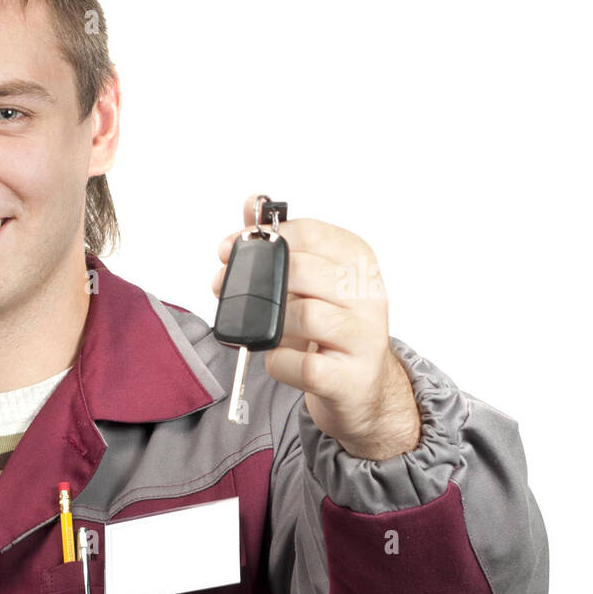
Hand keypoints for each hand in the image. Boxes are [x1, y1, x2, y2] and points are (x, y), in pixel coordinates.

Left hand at [211, 193, 421, 459]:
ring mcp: (363, 336)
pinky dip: (277, 361)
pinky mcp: (350, 377)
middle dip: (254, 278)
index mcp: (358, 261)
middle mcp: (367, 294)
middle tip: (226, 288)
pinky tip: (276, 357)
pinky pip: (301, 363)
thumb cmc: (331, 331)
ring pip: (303, 315)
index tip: (229, 247)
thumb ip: (280, 244)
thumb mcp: (310, 283)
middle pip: (302, 270)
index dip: (263, 237)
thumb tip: (249, 205)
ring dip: (267, 322)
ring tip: (259, 329)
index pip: (310, 233)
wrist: (364, 388)